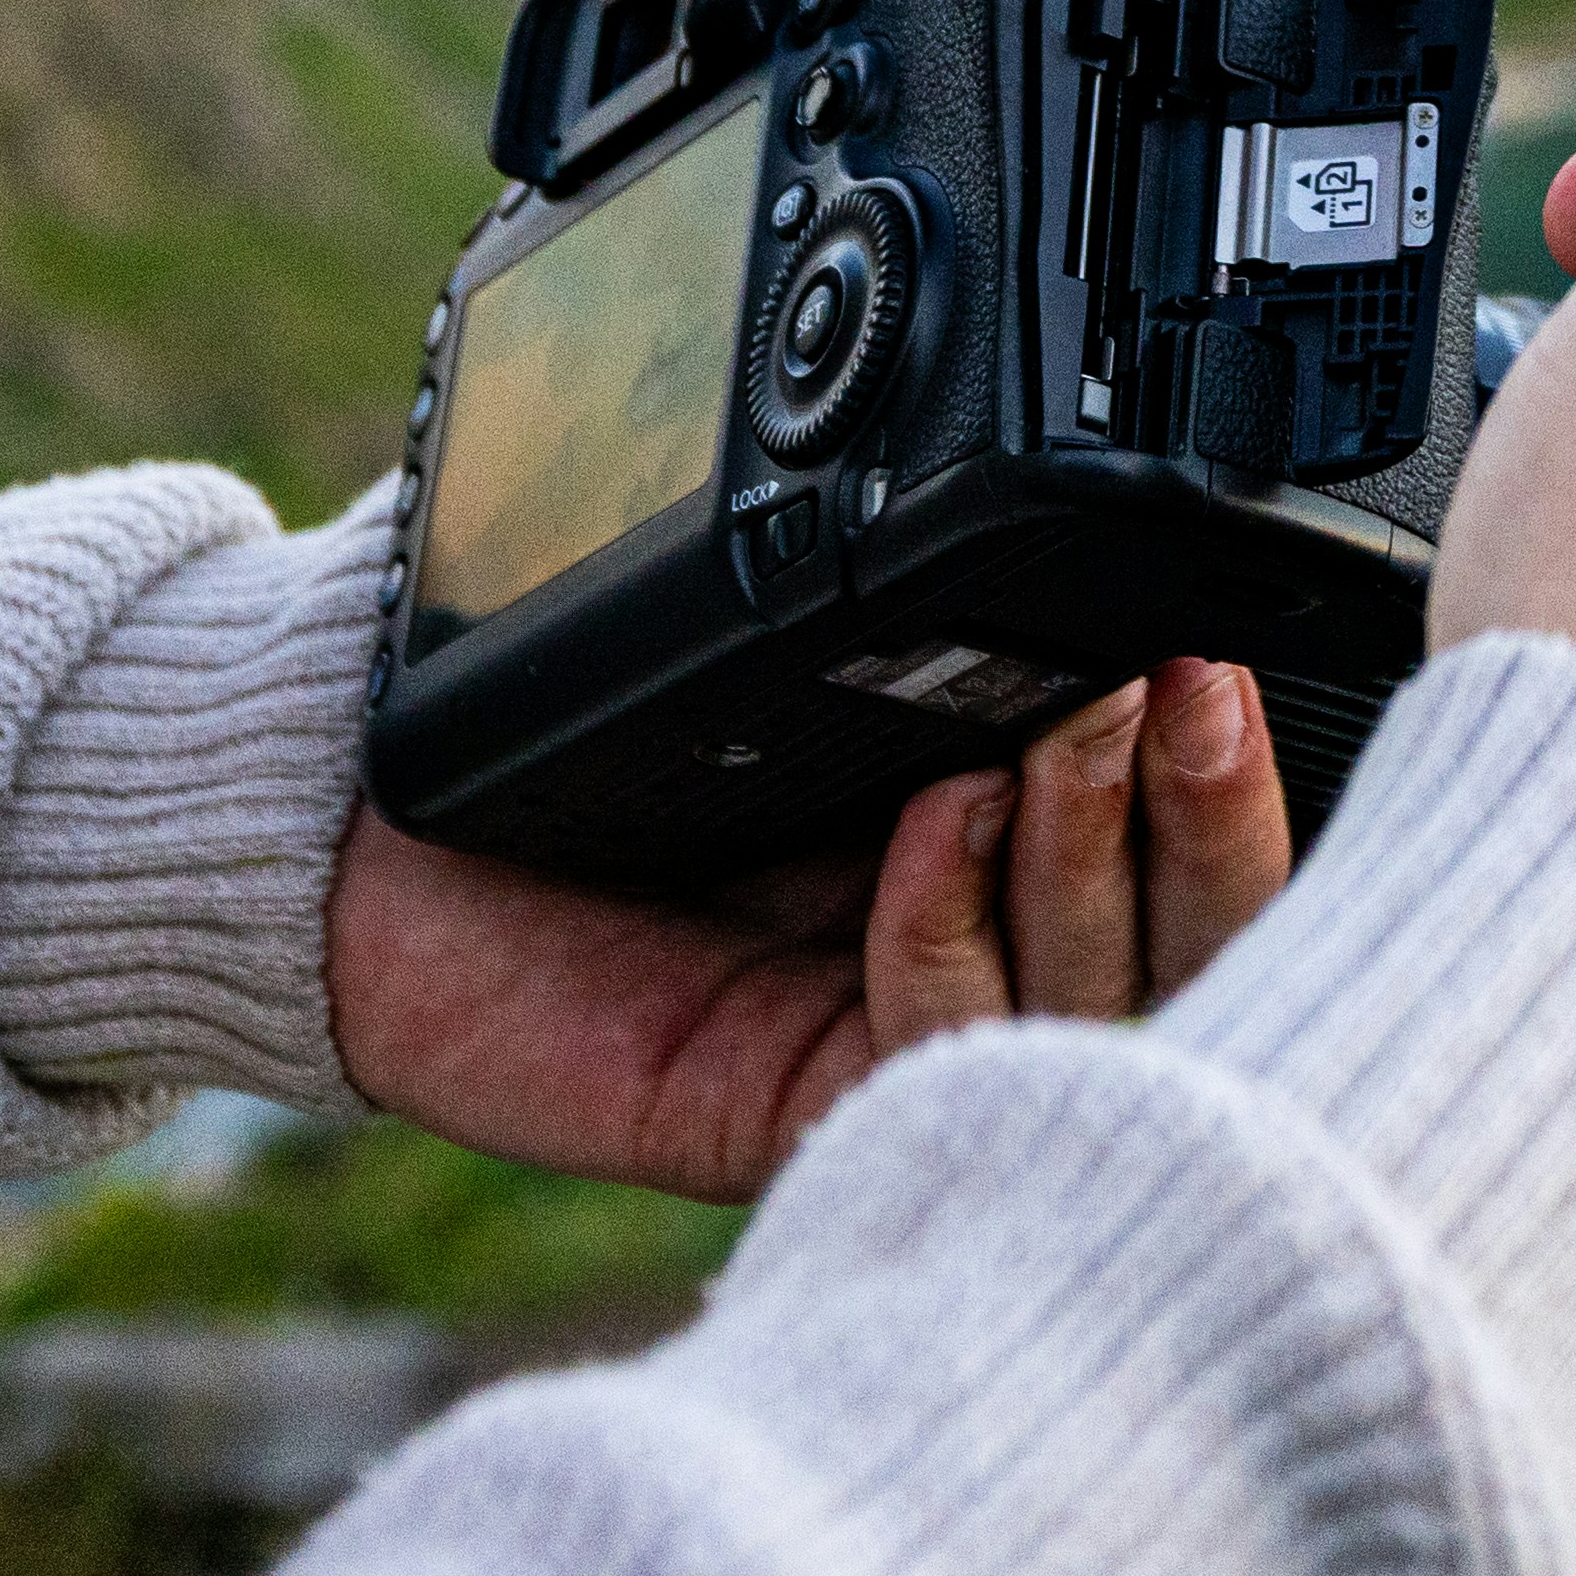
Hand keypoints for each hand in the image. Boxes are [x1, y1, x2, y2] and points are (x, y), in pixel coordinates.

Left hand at [324, 657, 1297, 1195]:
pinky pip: (933, 1054)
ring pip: (1097, 1013)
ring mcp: (893, 1038)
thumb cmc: (534, 686)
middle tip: (1188, 683)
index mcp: (997, 831)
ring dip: (1108, 864)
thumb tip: (1061, 463)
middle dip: (1215, 815)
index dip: (1239, 762)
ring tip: (1081, 726)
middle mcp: (973, 944)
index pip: (1187, 839)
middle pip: (1192, 947)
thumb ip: (910, 573)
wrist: (336, 811)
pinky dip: (957, 933)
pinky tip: (935, 815)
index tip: (1230, 637)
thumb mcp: (756, 601)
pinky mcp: (798, 1113)